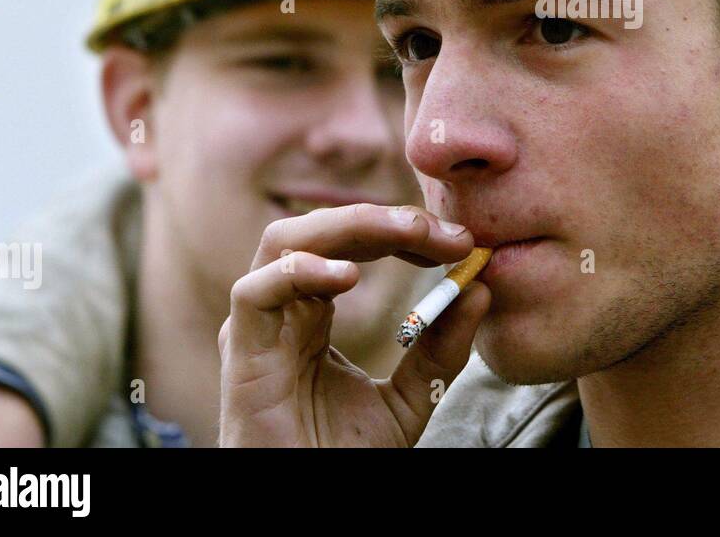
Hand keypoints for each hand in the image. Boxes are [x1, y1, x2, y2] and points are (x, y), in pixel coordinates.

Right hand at [218, 203, 487, 446]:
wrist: (310, 500)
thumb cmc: (342, 456)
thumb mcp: (412, 396)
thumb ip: (442, 347)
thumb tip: (479, 288)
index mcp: (313, 310)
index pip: (354, 244)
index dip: (405, 232)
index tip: (459, 241)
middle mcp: (281, 308)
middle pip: (322, 230)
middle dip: (385, 219)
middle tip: (442, 231)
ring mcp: (257, 326)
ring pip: (286, 241)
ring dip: (349, 225)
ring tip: (406, 233)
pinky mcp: (241, 354)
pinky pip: (254, 292)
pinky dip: (299, 271)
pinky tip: (348, 276)